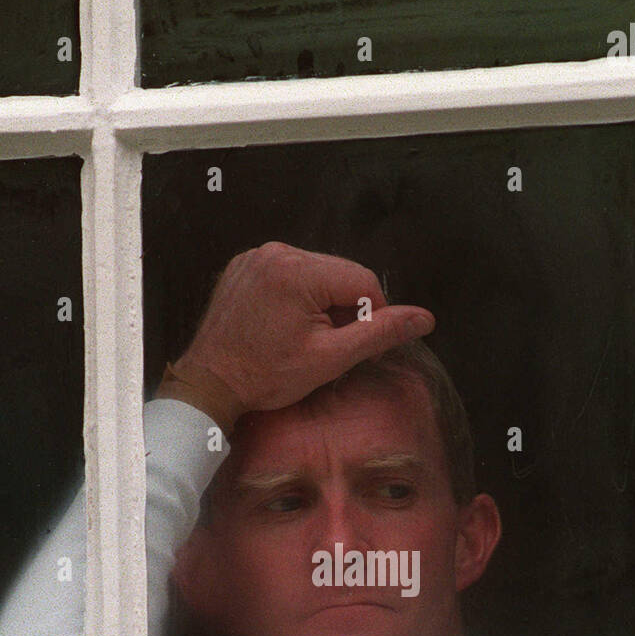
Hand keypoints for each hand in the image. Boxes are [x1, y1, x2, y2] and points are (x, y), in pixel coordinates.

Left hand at [161, 242, 434, 417]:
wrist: (210, 383)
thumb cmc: (267, 377)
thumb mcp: (331, 358)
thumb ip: (379, 333)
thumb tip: (424, 318)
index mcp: (298, 271)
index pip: (364, 280)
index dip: (371, 315)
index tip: (356, 345)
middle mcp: (277, 252)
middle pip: (340, 273)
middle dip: (344, 308)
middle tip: (327, 345)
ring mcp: (257, 255)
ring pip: (317, 272)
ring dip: (322, 302)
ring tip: (303, 337)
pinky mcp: (245, 265)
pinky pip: (289, 273)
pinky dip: (297, 296)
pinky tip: (284, 326)